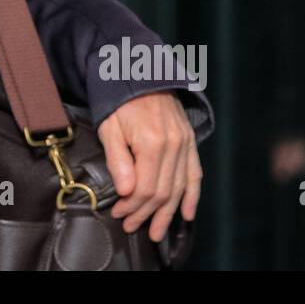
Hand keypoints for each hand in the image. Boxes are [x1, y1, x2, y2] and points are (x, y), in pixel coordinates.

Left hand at [97, 91, 201, 241]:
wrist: (138, 72)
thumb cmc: (118, 101)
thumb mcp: (109, 128)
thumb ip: (118, 160)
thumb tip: (126, 192)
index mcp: (152, 143)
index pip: (146, 188)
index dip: (132, 206)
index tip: (118, 214)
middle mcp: (174, 145)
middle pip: (163, 192)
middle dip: (146, 214)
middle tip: (131, 227)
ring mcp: (185, 143)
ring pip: (180, 188)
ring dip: (168, 213)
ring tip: (156, 231)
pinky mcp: (190, 140)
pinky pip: (195, 173)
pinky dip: (192, 196)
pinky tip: (188, 214)